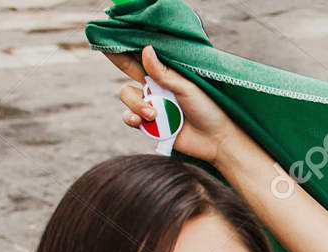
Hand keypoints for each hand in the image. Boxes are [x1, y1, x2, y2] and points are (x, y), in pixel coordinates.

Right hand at [109, 44, 233, 164]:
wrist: (217, 140)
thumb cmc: (208, 110)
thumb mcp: (187, 87)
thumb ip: (164, 73)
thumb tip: (146, 48)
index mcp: (164, 74)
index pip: (141, 56)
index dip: (125, 45)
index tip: (112, 35)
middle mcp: (154, 88)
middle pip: (127, 70)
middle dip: (119, 61)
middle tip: (110, 52)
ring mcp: (150, 106)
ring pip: (127, 96)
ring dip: (136, 103)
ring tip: (153, 114)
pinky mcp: (149, 125)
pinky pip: (130, 118)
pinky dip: (132, 118)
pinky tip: (141, 121)